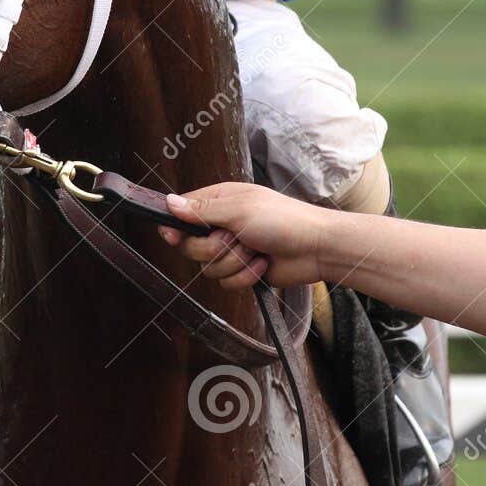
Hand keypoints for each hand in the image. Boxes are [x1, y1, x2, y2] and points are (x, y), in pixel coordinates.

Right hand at [159, 182, 329, 290]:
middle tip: (234, 240)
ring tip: (256, 251)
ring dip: (234, 263)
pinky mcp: (243, 272)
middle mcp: (222, 226)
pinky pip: (226, 283)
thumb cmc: (282, 219)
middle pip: (191, 246)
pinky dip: (246, 276)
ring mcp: (233, 250)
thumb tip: (168, 202)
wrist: (316, 248)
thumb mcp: (239, 210)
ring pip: (209, 268)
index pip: (182, 213)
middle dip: (213, 249)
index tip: (171, 237)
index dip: (174, 227)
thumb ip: (202, 210)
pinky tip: (263, 264)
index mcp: (220, 202)